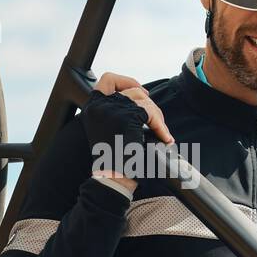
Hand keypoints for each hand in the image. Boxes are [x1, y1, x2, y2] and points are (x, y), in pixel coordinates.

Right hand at [83, 72, 173, 193]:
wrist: (113, 177)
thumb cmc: (113, 158)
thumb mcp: (106, 129)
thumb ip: (115, 112)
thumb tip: (140, 98)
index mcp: (92, 108)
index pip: (107, 79)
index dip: (125, 81)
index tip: (139, 90)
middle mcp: (100, 106)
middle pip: (132, 90)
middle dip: (149, 103)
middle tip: (156, 119)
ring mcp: (113, 110)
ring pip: (144, 101)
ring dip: (157, 116)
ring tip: (161, 132)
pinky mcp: (127, 118)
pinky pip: (151, 114)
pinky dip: (161, 126)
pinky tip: (164, 137)